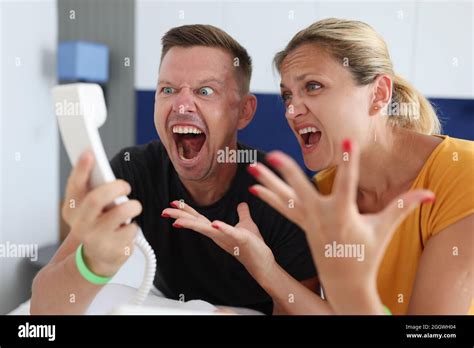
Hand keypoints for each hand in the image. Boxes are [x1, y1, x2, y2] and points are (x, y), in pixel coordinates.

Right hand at [64, 151, 142, 276]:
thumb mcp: (89, 207)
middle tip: (125, 186)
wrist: (99, 258)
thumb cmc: (97, 224)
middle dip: (116, 186)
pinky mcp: (114, 250)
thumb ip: (91, 187)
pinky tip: (126, 230)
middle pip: (97, 198)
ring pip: (121, 212)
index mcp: (72, 210)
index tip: (89, 153)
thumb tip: (93, 158)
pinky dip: (134, 226)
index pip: (74, 186)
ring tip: (131, 207)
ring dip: (132, 206)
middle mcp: (81, 225)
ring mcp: (97, 239)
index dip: (81, 169)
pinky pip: (132, 229)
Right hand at [162, 201, 274, 281]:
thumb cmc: (253, 245)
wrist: (263, 263)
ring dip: (193, 225)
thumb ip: (242, 213)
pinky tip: (215, 223)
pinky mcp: (241, 239)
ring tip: (178, 221)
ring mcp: (228, 238)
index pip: (199, 219)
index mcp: (218, 230)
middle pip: (197, 223)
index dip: (186, 211)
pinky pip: (230, 232)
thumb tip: (242, 204)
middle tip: (165, 211)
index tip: (172, 203)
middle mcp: (219, 235)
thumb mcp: (246, 224)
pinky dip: (222, 228)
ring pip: (207, 230)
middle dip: (181, 217)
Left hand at [247, 139, 433, 310]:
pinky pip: (282, 210)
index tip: (349, 141)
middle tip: (273, 155)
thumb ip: (402, 208)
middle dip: (287, 173)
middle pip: (301, 191)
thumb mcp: (383, 230)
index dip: (350, 162)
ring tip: (253, 166)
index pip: (347, 184)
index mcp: (343, 216)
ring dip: (268, 183)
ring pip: (285, 199)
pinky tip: (255, 188)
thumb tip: (429, 194)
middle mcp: (320, 218)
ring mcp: (307, 223)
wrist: (346, 281)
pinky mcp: (302, 226)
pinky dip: (269, 198)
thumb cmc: (366, 254)